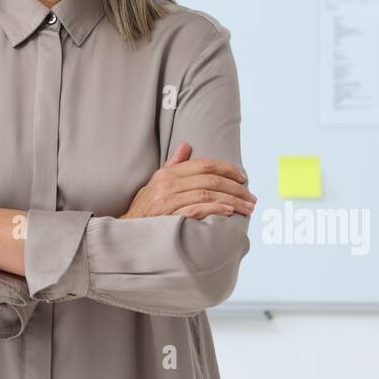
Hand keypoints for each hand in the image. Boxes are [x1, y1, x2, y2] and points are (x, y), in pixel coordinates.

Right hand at [121, 141, 256, 219]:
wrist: (126, 233)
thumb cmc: (144, 209)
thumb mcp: (155, 183)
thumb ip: (174, 165)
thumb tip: (186, 145)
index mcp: (167, 173)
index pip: (204, 164)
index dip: (227, 169)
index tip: (243, 177)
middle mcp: (168, 184)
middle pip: (211, 180)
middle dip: (236, 187)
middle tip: (251, 196)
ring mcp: (168, 200)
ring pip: (208, 194)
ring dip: (233, 200)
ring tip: (248, 207)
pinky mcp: (169, 217)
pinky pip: (198, 209)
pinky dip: (216, 209)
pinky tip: (229, 212)